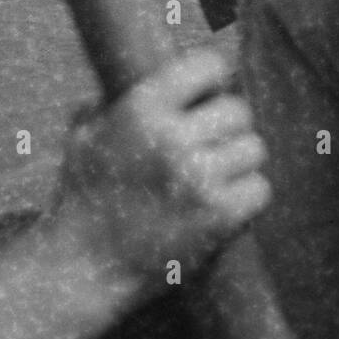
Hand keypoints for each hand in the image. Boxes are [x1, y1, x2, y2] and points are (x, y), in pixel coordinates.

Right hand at [52, 50, 268, 279]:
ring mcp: (200, 178)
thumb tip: (131, 69)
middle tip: (211, 145)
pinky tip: (225, 203)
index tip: (208, 94)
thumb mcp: (82, 139)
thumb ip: (108, 102)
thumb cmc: (79, 202)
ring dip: (239, 162)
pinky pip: (260, 188)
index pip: (209, 66)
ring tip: (217, 176)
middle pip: (238, 111)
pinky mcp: (219, 216)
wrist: (78, 272)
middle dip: (227, 127)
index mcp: (141, 109)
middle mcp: (174, 138)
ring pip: (254, 148)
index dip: (212, 79)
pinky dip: (247, 196)